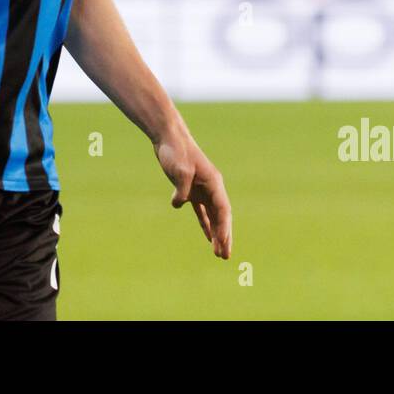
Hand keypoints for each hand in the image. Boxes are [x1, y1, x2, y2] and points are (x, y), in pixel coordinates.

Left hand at [154, 122, 232, 258]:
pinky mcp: (192, 190)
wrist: (169, 137)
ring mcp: (202, 189)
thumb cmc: (176, 151)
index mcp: (213, 182)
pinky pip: (202, 211)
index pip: (222, 210)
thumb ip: (182, 188)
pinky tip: (207, 237)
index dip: (224, 229)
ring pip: (213, 216)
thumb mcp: (180, 169)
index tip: (222, 244)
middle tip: (224, 256)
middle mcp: (211, 188)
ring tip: (218, 253)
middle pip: (221, 216)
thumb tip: (179, 203)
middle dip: (224, 236)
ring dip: (216, 233)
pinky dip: (205, 224)